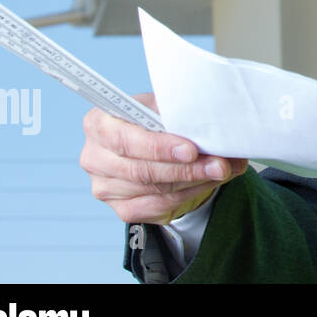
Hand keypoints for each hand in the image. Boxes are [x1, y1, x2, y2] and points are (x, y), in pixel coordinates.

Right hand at [80, 92, 249, 224]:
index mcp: (99, 124)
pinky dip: (189, 194)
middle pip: (142, 170)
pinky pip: (159, 207)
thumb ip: (179, 114)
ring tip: (222, 170)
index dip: (159, 147)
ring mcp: (105, 188)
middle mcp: (95, 158)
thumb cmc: (156, 120)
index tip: (191, 150)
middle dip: (187, 168)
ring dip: (194, 182)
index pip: (125, 140)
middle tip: (220, 164)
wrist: (153, 144)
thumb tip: (211, 124)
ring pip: (155, 190)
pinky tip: (208, 182)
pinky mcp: (122, 209)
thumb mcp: (163, 108)